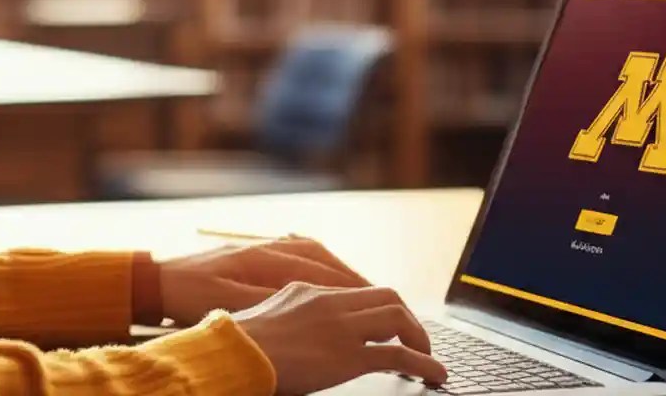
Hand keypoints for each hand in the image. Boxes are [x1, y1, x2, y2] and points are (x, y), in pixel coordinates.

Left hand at [159, 237, 368, 324]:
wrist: (156, 279)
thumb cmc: (187, 295)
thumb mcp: (227, 304)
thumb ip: (267, 302)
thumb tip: (305, 304)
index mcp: (262, 257)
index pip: (316, 268)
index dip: (347, 284)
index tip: (374, 298)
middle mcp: (265, 246)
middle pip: (320, 255)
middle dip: (350, 275)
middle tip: (377, 294)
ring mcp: (259, 247)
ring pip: (310, 251)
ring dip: (336, 267)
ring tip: (358, 286)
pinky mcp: (251, 253)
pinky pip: (296, 252)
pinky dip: (317, 262)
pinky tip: (324, 275)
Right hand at [234, 282, 446, 393]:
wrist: (231, 355)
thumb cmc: (235, 344)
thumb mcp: (261, 315)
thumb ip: (284, 313)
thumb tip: (292, 326)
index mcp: (308, 290)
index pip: (357, 290)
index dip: (381, 306)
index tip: (390, 323)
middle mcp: (330, 302)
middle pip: (387, 296)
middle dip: (407, 317)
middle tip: (415, 337)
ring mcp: (342, 327)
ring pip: (398, 318)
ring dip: (419, 337)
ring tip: (427, 356)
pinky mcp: (349, 356)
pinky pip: (399, 356)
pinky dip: (424, 363)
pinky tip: (434, 374)